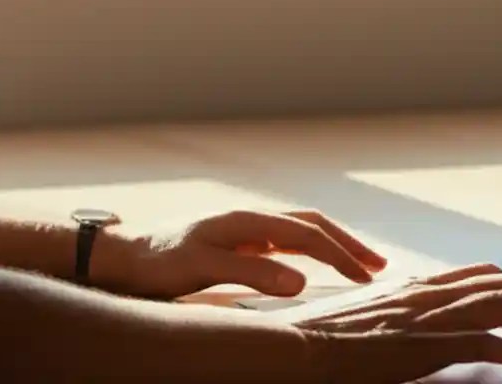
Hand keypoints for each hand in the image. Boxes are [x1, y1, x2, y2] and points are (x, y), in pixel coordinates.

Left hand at [94, 209, 387, 299]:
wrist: (122, 256)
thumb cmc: (157, 263)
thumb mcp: (202, 268)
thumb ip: (253, 273)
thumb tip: (303, 281)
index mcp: (249, 221)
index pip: (309, 235)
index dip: (341, 256)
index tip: (367, 278)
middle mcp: (252, 220)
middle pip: (313, 224)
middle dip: (349, 243)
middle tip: (380, 266)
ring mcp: (245, 229)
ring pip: (302, 230)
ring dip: (333, 244)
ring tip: (359, 262)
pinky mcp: (237, 242)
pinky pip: (286, 242)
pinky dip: (311, 250)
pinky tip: (314, 265)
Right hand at [296, 263, 501, 382]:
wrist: (295, 349)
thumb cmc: (320, 342)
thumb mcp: (369, 321)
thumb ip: (400, 318)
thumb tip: (418, 333)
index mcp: (416, 286)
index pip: (484, 274)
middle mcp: (429, 293)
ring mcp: (430, 317)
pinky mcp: (427, 345)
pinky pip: (490, 343)